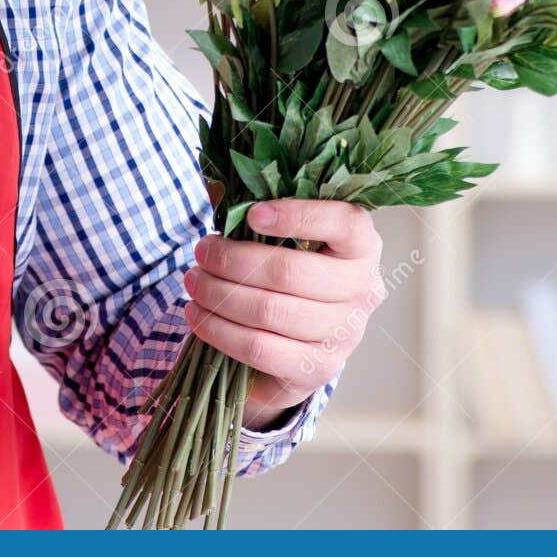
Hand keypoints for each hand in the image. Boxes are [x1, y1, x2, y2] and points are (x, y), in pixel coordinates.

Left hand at [181, 191, 385, 428]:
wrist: (291, 340)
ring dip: (219, 294)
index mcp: (362, 246)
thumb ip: (259, 207)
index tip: (252, 213)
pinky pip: (260, 348)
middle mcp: (362, 290)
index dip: (297, 216)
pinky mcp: (318, 369)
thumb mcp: (279, 235)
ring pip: (271, 311)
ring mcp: (344, 335)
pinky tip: (198, 315)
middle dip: (233, 260)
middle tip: (201, 252)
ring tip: (193, 282)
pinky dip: (219, 330)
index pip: (344, 224)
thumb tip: (221, 188)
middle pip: (292, 272)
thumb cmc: (282, 268)